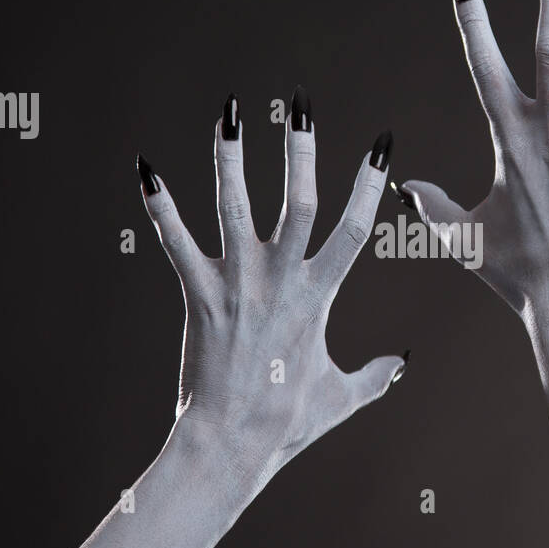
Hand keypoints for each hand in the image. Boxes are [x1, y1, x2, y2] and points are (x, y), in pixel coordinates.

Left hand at [138, 88, 405, 474]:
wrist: (230, 445)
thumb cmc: (287, 424)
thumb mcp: (341, 396)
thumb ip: (375, 375)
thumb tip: (402, 363)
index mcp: (320, 295)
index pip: (355, 227)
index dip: (370, 183)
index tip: (383, 144)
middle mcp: (281, 279)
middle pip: (298, 200)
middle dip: (301, 147)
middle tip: (300, 102)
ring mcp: (238, 283)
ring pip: (234, 205)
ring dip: (231, 156)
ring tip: (231, 112)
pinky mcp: (199, 294)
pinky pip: (176, 242)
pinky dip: (160, 207)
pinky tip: (146, 170)